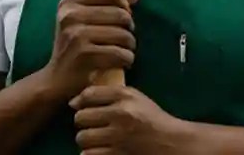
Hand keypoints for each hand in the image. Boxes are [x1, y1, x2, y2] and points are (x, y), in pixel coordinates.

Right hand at [41, 0, 141, 98]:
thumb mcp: (84, 20)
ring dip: (130, 46)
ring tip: (124, 51)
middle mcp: (70, 15)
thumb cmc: (74, 47)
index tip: (122, 20)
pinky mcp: (84, 55)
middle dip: (129, 29)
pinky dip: (126, 59)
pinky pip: (120, 53)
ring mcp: (76, 35)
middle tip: (125, 40)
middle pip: (121, 14)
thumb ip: (110, 3)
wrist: (55, 81)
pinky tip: (122, 63)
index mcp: (70, 2)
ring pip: (123, 34)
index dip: (125, 6)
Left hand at [70, 85, 186, 154]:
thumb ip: (108, 94)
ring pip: (83, 138)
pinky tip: (101, 150)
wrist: (171, 143)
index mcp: (126, 96)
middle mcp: (121, 114)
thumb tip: (72, 102)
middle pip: (81, 117)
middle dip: (83, 122)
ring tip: (96, 139)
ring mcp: (119, 136)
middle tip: (92, 125)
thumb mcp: (135, 97)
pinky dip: (91, 153)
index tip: (85, 107)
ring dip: (87, 140)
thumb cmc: (151, 118)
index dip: (82, 101)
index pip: (89, 94)